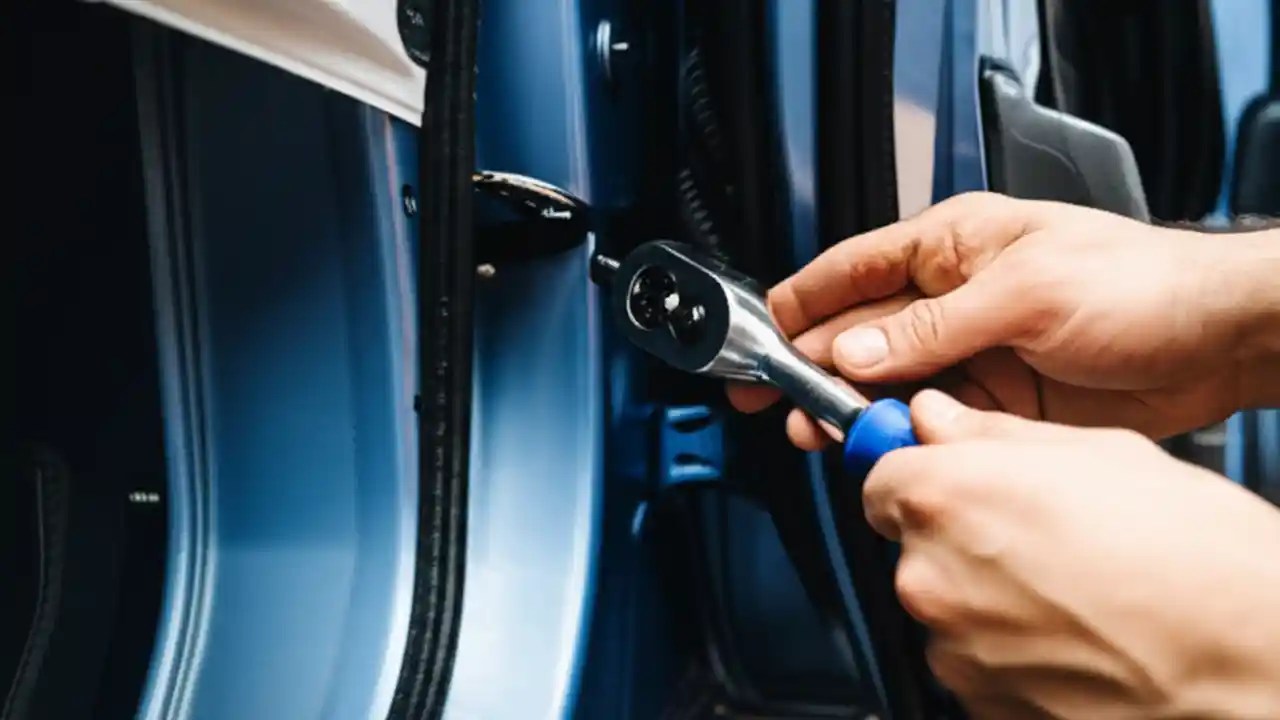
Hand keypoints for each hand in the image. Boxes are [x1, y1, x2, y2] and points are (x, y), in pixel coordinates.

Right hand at [727, 192, 1279, 446]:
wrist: (1215, 342)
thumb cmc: (1139, 283)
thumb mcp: (1025, 293)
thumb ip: (933, 328)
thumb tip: (858, 351)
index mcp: (953, 246)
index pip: (852, 270)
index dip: (800, 304)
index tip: (761, 337)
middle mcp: (953, 298)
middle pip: (860, 333)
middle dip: (812, 367)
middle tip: (773, 400)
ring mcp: (972, 351)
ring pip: (887, 382)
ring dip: (851, 408)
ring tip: (815, 434)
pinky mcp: (995, 400)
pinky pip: (927, 416)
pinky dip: (898, 433)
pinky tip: (877, 445)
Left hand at [871, 390, 1279, 718]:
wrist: (1253, 655)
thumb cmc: (1193, 554)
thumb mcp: (1095, 452)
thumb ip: (992, 435)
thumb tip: (939, 420)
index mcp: (945, 498)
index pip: (880, 476)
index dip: (919, 475)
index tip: (945, 479)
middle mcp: (930, 576)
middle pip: (911, 543)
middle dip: (958, 535)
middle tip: (1033, 535)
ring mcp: (953, 649)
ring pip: (945, 605)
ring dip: (985, 595)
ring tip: (1067, 589)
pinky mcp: (979, 704)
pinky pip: (973, 661)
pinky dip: (1006, 649)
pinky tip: (1070, 632)